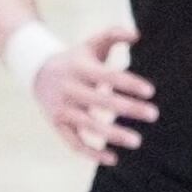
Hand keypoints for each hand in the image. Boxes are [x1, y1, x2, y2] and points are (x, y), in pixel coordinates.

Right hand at [35, 23, 156, 164]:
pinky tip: (113, 158)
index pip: (108, 76)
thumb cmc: (76, 59)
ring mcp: (63, 109)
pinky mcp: (58, 125)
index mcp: (80, 68)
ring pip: (89, 125)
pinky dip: (92, 153)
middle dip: (129, 108)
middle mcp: (70, 89)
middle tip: (154, 114)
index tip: (151, 91)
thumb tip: (138, 35)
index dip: (129, 83)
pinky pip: (74, 143)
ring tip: (137, 141)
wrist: (38, 73)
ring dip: (113, 134)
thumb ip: (114, 33)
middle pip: (102, 101)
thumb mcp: (92, 43)